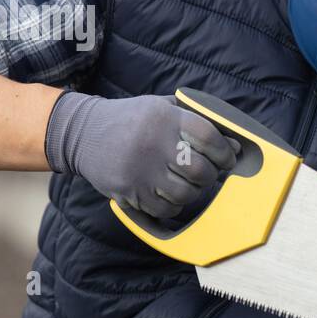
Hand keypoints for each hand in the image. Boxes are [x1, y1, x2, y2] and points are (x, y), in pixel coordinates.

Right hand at [45, 92, 240, 218]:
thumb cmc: (133, 120)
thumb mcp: (162, 107)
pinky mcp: (128, 192)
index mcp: (164, 118)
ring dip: (192, 191)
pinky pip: (165, 209)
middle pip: (200, 171)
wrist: (83, 133)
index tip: (227, 158)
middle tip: (207, 173)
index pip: (209, 137)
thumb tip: (234, 146)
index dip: (224, 151)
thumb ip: (197, 121)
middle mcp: (153, 144)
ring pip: (185, 194)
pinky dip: (173, 205)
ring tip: (185, 182)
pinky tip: (168, 193)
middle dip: (210, 175)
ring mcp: (139, 171)